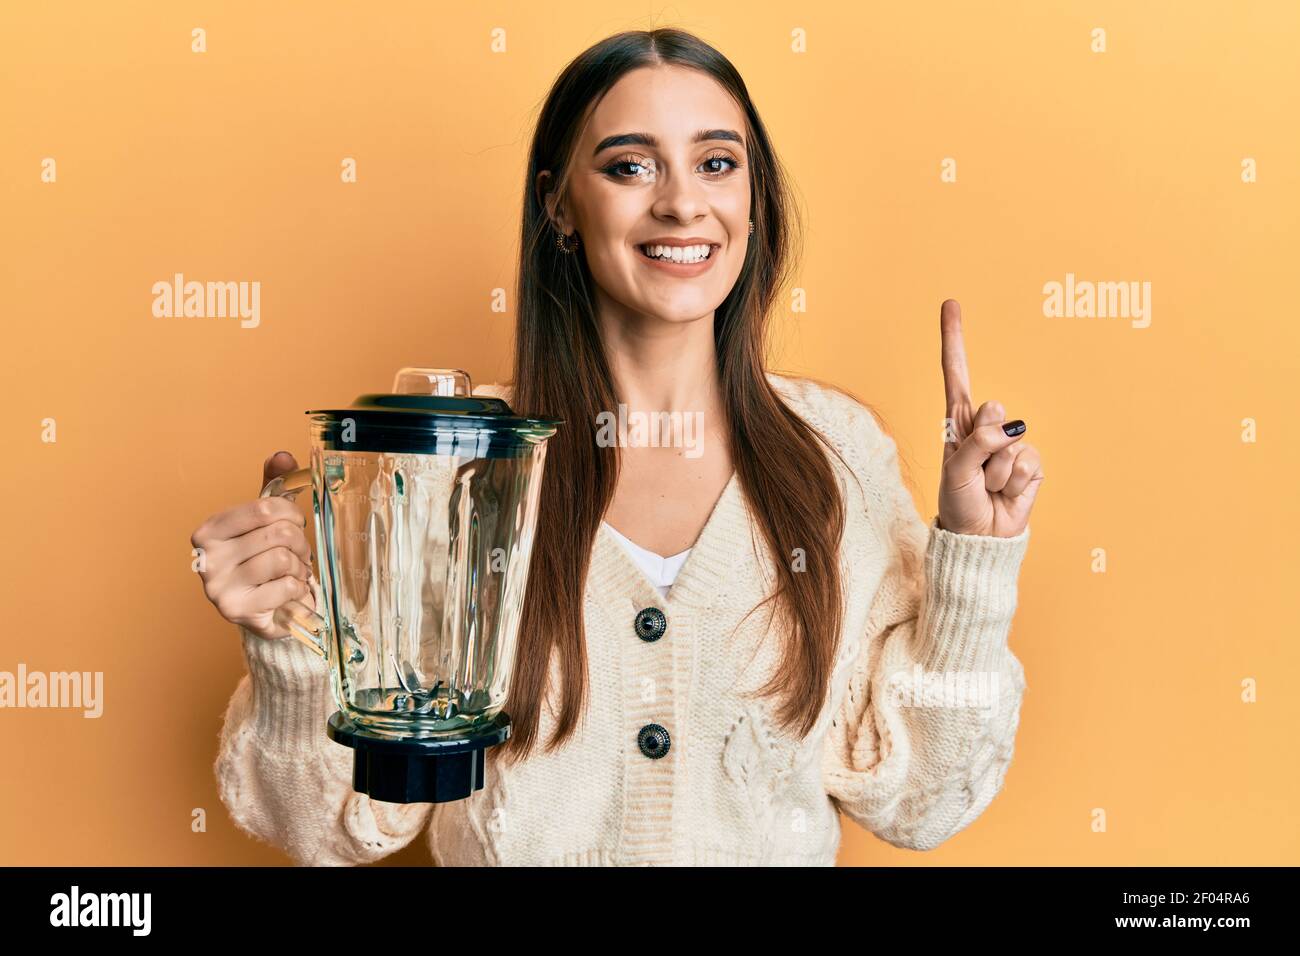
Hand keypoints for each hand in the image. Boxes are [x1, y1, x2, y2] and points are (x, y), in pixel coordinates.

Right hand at [191, 451, 316, 638]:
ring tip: (293, 571)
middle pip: (278, 534)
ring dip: (299, 566)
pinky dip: (298, 588)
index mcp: (210, 531)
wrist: (263, 609)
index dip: (290, 513)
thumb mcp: (265, 521)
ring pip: (282, 560)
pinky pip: (286, 587)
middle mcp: (207, 558)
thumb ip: (273, 486)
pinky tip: (289, 590)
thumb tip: (281, 456)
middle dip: (299, 542)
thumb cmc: (262, 559)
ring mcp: (219, 587)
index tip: (294, 522)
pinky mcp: (237, 611)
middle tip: (298, 552)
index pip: (264, 509)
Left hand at [937, 299, 1043, 537]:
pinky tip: (1006, 492)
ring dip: (995, 472)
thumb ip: (977, 443)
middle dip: (982, 443)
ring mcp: (1009, 445)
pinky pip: (1028, 460)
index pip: (956, 374)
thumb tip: (1009, 427)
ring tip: (986, 487)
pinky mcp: (1031, 463)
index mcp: (958, 423)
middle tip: (975, 471)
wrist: (980, 538)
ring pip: (1010, 442)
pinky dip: (1015, 481)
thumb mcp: (955, 472)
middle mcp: (984, 428)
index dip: (954, 339)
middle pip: (991, 411)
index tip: (950, 303)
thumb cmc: (958, 504)